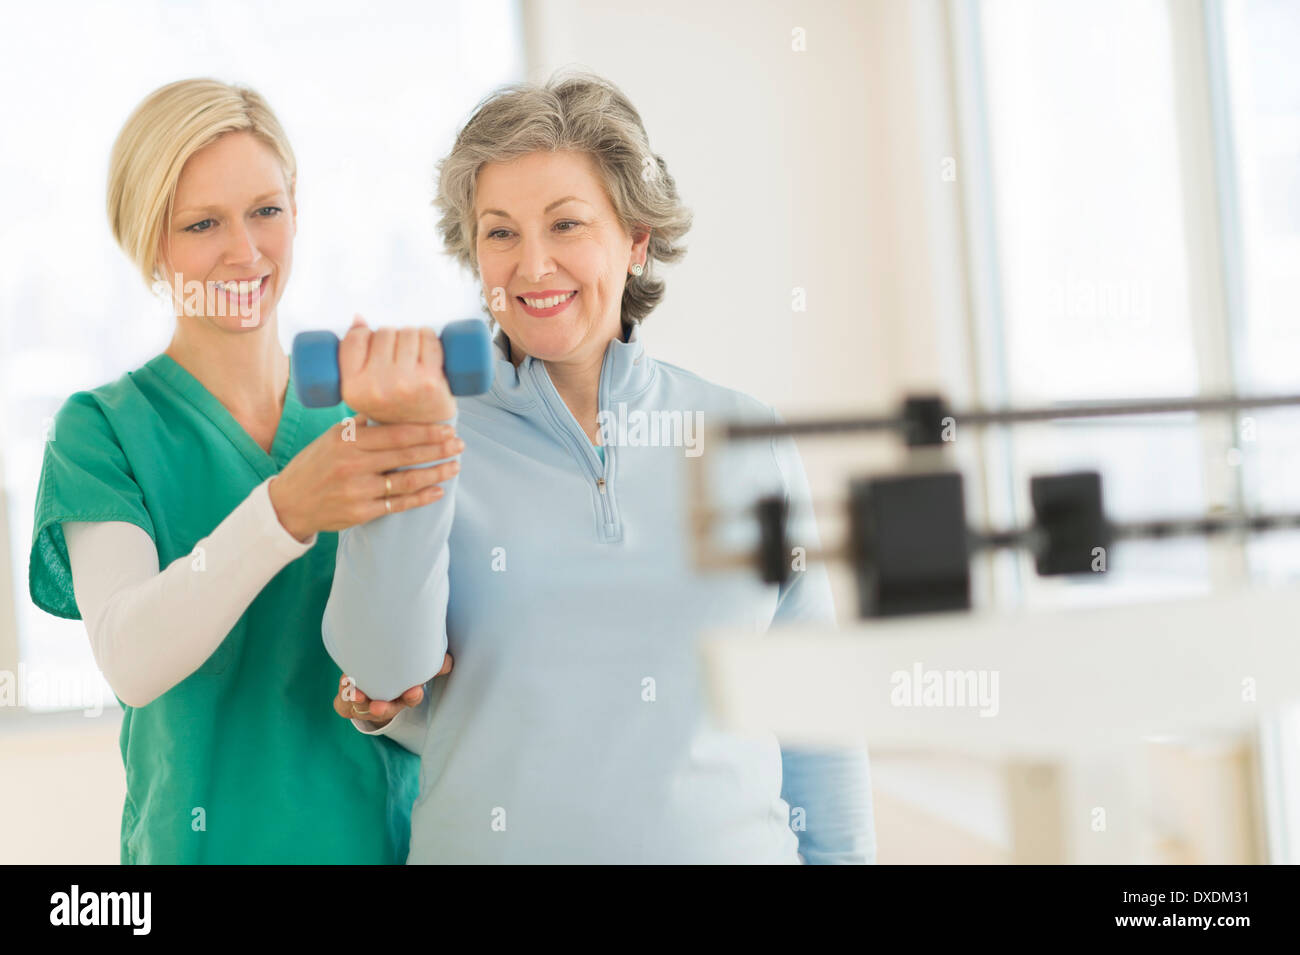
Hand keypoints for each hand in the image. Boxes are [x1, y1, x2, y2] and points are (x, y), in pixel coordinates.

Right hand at [268, 416, 463, 540]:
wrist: (289, 503)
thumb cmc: (314, 465)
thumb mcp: (330, 438)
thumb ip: (359, 426)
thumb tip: (385, 410)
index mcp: (348, 441)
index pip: (395, 433)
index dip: (425, 431)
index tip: (447, 428)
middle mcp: (353, 465)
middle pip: (406, 455)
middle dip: (437, 449)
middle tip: (459, 445)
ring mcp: (358, 491)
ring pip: (406, 481)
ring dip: (436, 473)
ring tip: (455, 467)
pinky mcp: (361, 513)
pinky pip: (397, 504)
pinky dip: (421, 498)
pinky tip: (438, 491)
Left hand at [333, 654, 453, 727]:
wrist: (363, 692)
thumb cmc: (392, 675)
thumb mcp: (413, 671)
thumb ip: (433, 665)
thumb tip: (449, 661)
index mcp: (404, 696)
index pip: (411, 698)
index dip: (411, 696)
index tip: (414, 690)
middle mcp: (386, 704)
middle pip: (388, 709)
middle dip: (385, 708)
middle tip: (379, 706)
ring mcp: (366, 705)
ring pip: (364, 707)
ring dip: (361, 701)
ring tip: (356, 693)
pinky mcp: (348, 704)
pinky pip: (344, 703)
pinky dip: (345, 691)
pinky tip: (345, 682)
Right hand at [338, 316, 456, 423]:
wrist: (424, 431)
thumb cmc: (391, 403)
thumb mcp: (361, 388)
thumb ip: (352, 356)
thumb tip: (358, 318)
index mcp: (352, 389)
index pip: (355, 338)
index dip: (367, 334)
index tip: (375, 344)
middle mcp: (376, 387)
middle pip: (384, 333)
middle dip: (393, 337)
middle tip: (399, 355)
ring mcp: (403, 384)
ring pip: (407, 332)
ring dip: (412, 335)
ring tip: (412, 354)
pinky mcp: (429, 380)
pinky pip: (428, 337)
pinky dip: (429, 336)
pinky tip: (428, 347)